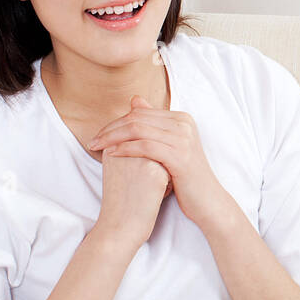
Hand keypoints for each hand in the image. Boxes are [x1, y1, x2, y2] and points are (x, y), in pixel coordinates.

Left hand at [88, 96, 237, 233]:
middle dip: (111, 129)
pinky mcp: (179, 155)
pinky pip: (144, 146)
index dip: (116, 122)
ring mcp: (183, 139)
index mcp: (182, 118)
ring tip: (96, 148)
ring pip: (138, 130)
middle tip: (92, 141)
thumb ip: (154, 124)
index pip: (141, 112)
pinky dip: (124, 149)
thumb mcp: (170, 146)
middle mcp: (184, 124)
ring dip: (112, 138)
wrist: (207, 200)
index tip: (99, 135)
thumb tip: (136, 99)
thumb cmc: (185, 176)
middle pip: (137, 118)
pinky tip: (110, 155)